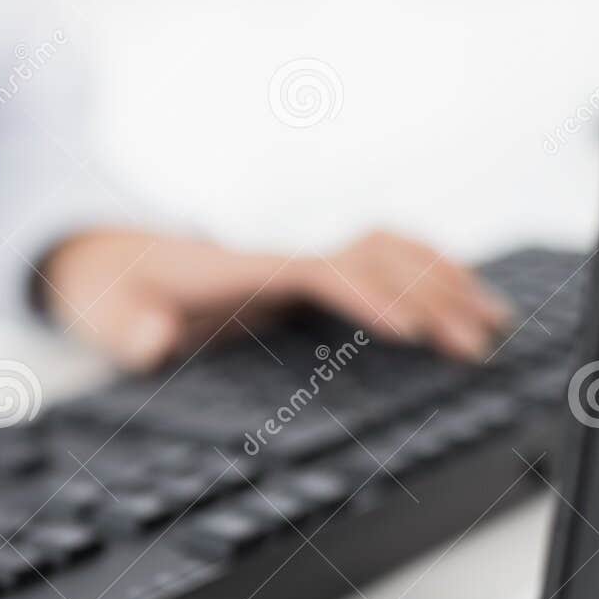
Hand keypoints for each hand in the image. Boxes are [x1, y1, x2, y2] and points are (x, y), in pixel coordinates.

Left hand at [40, 228, 513, 370]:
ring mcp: (295, 265)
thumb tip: (157, 337)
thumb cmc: (111, 296)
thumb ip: (131, 330)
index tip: (411, 332)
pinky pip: (379, 264)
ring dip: (442, 281)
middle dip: (429, 297)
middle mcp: (280, 259)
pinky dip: (426, 278)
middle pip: (373, 259)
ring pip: (387, 253)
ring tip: (493, 323)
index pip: (324, 271)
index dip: (370, 295)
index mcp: (242, 271)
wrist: (105, 265)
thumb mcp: (107, 317)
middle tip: (473, 346)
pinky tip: (460, 306)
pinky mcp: (302, 279)